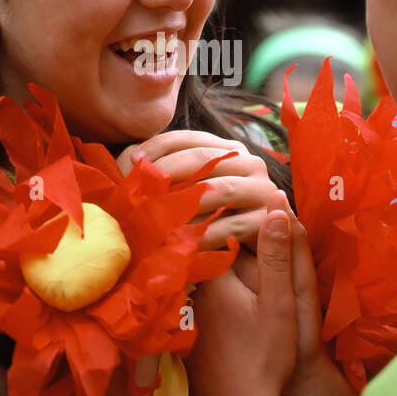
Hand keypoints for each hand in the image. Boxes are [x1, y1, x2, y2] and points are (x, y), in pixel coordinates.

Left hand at [116, 129, 277, 250]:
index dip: (158, 145)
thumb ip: (162, 171)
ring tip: (152, 216)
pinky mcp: (265, 220)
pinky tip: (177, 243)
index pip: (189, 138)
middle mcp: (250, 162)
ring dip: (181, 204)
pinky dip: (201, 234)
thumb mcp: (187, 191)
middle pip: (202, 159)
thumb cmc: (210, 220)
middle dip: (166, 172)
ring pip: (216, 190)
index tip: (132, 161)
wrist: (251, 257)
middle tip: (139, 190)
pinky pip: (228, 225)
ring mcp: (262, 190)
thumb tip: (131, 160)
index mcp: (229, 149)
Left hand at [186, 192, 322, 395]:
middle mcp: (190, 286)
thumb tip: (278, 205)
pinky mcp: (184, 326)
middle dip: (211, 217)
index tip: (237, 185)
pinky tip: (216, 271)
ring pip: (192, 263)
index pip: (211, 222)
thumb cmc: (264, 359)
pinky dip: (201, 271)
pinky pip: (190, 286)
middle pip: (198, 240)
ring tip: (222, 221)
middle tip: (228, 194)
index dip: (226, 202)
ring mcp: (183, 308)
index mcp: (211, 274)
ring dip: (205, 243)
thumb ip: (277, 255)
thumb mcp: (280, 303)